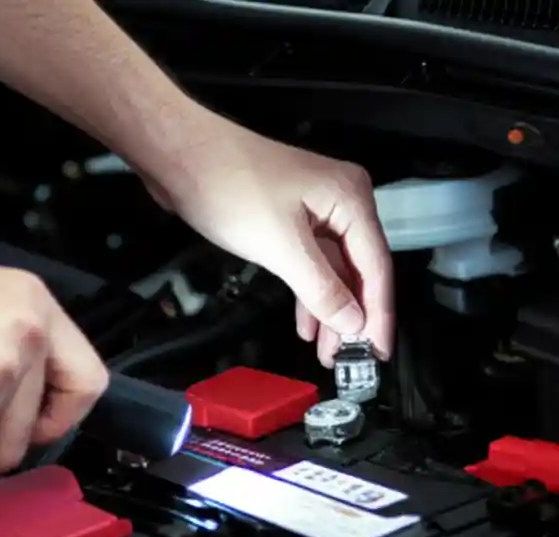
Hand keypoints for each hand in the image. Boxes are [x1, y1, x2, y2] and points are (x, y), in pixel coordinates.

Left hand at [150, 116, 393, 366]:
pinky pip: (310, 263)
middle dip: (353, 317)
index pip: (377, 267)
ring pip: (333, 271)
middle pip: (359, 270)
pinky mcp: (289, 218)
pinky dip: (309, 293)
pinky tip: (307, 323)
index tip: (377, 352)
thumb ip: (321, 288)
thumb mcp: (281, 246)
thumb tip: (353, 322)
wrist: (180, 154)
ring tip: (328, 352)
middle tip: (351, 360)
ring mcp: (315, 210)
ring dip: (330, 311)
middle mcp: (341, 201)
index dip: (378, 314)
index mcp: (350, 199)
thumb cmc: (229, 185)